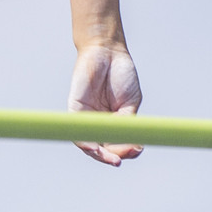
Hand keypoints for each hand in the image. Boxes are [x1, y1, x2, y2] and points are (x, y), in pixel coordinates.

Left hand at [67, 44, 143, 165]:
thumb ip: (128, 122)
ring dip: (100, 155)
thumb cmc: (121, 75)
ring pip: (89, 144)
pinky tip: (95, 149)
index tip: (137, 150)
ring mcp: (85, 117)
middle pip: (101, 148)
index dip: (125, 151)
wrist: (108, 52)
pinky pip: (77, 131)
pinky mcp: (74, 109)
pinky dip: (85, 142)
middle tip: (122, 159)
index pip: (116, 144)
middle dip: (111, 157)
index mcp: (112, 121)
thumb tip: (130, 144)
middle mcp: (97, 122)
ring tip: (113, 159)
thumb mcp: (131, 103)